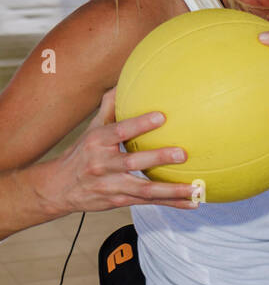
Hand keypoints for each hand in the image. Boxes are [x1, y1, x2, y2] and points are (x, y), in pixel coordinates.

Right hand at [44, 88, 198, 213]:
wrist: (58, 188)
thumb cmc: (83, 153)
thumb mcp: (92, 129)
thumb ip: (110, 108)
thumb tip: (124, 81)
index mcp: (97, 142)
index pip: (119, 131)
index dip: (139, 124)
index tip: (162, 117)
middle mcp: (103, 164)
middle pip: (132, 162)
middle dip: (157, 158)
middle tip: (183, 153)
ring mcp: (111, 185)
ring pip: (144, 189)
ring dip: (171, 190)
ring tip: (195, 189)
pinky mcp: (120, 200)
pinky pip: (149, 202)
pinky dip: (172, 203)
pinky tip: (194, 202)